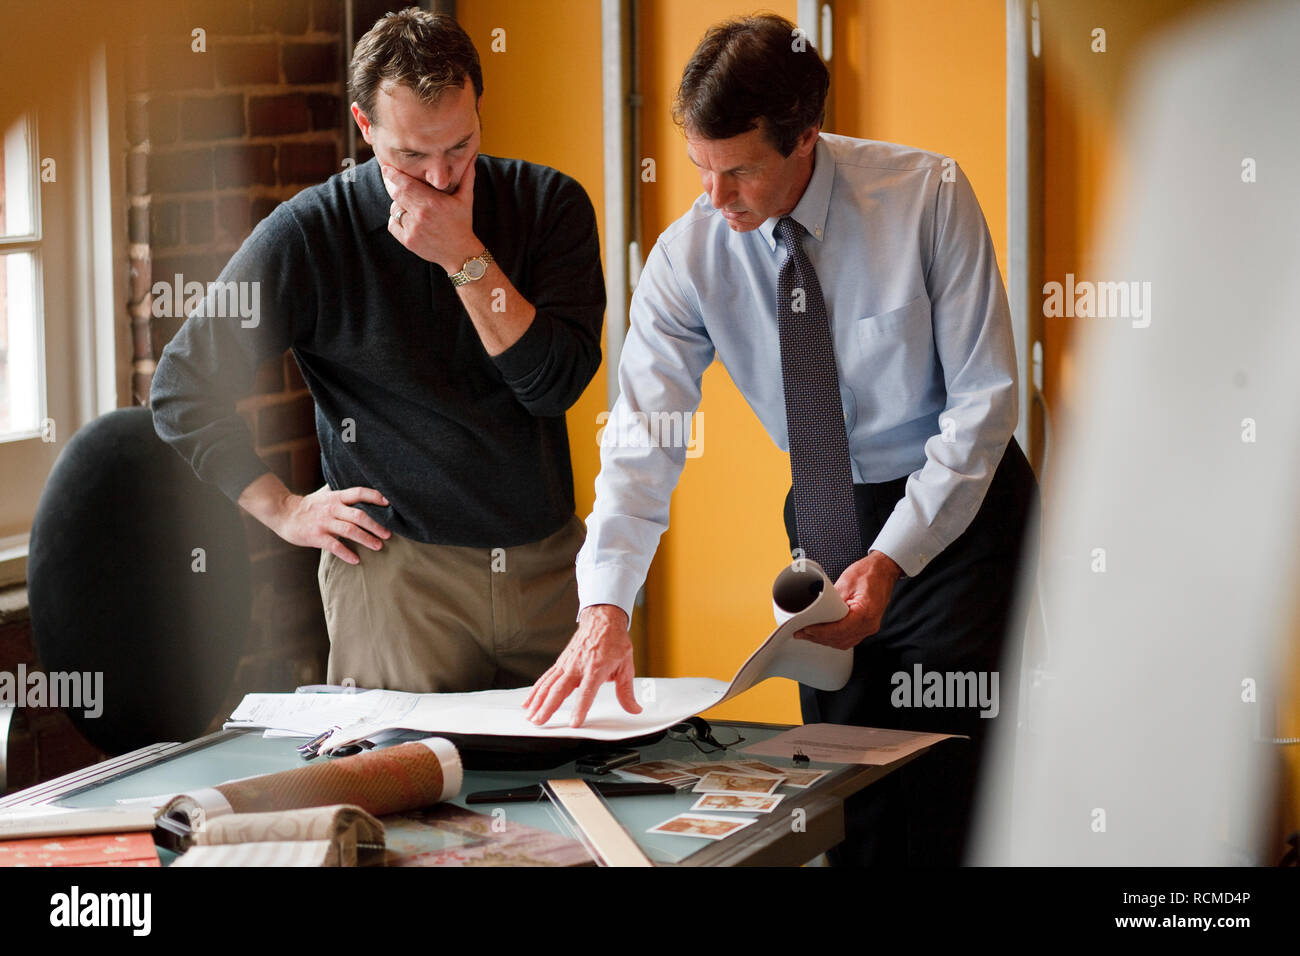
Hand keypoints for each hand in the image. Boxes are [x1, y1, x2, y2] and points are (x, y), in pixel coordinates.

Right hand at [272, 485, 391, 564]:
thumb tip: (364, 486)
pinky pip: (334, 546)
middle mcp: (332, 508)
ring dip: (366, 539)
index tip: (390, 503)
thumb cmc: (310, 505)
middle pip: (359, 515)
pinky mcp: (316, 536)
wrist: (284, 513)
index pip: (359, 493)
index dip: (375, 496)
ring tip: (378, 546)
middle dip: (376, 525)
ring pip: (350, 530)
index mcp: (336, 496)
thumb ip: (343, 492)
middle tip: (389, 533)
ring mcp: (324, 522)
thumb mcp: (326, 494)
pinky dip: (346, 553)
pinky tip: (356, 560)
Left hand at [382, 159, 479, 271]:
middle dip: (391, 185)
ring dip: (398, 204)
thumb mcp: (466, 199)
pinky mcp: (408, 241)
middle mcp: (421, 215)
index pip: (406, 184)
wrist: (460, 254)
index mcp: (434, 202)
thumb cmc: (462, 223)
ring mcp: (413, 229)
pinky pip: (392, 223)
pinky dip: (397, 219)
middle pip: (396, 194)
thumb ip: (467, 176)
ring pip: (394, 208)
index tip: (387, 167)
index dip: (393, 174)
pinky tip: (409, 220)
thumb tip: (472, 155)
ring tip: (411, 206)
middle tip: (390, 178)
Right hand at [524, 605, 641, 727]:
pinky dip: (535, 691)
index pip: (586, 692)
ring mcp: (566, 664)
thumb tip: (634, 709)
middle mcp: (578, 666)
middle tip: (540, 722)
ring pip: (548, 685)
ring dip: (537, 702)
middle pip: (559, 690)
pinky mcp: (560, 662)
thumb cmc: (614, 641)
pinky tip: (528, 702)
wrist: (602, 619)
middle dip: (548, 708)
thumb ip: (626, 692)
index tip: (574, 722)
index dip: (580, 708)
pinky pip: (545, 678)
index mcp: (596, 668)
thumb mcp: (626, 666)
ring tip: (530, 717)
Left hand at [795, 551, 902, 649]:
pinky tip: (823, 636)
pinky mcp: (866, 626)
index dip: (820, 632)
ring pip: (844, 642)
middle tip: (800, 633)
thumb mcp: (846, 581)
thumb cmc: (869, 572)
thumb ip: (831, 598)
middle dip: (818, 638)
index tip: (806, 629)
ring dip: (825, 640)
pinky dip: (834, 639)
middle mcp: (869, 624)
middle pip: (840, 639)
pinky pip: (849, 638)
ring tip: (808, 635)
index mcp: (865, 612)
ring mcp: (869, 627)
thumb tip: (814, 608)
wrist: (884, 570)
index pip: (839, 630)